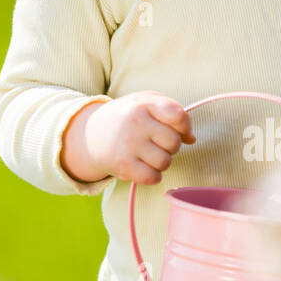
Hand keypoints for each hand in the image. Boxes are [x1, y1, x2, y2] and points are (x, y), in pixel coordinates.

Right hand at [60, 91, 195, 184]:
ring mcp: (128, 144)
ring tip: (148, 154)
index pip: (178, 116)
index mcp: (143, 103)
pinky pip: (153, 178)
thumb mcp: (146, 103)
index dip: (185, 127)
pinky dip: (153, 176)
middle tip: (157, 143)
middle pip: (174, 142)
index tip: (179, 131)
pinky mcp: (122, 165)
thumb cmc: (127, 117)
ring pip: (165, 162)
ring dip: (161, 162)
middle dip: (171, 146)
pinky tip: (144, 167)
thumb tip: (191, 139)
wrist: (90, 134)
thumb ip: (173, 114)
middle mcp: (135, 122)